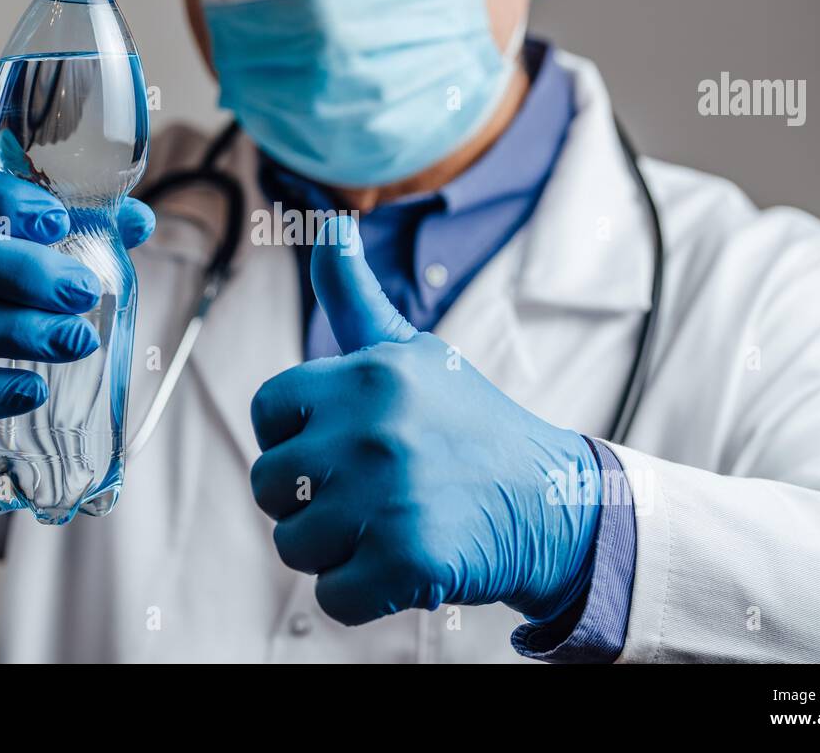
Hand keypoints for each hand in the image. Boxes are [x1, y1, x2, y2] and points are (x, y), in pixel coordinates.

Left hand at [250, 216, 600, 624]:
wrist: (551, 502)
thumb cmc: (466, 424)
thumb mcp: (413, 351)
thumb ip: (352, 294)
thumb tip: (327, 223)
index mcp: (365, 375)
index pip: (268, 411)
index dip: (290, 436)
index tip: (333, 445)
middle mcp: (370, 431)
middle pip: (268, 485)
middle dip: (305, 500)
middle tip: (364, 494)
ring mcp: (387, 498)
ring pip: (293, 546)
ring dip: (333, 550)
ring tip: (386, 526)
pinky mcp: (406, 561)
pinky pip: (331, 597)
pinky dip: (361, 594)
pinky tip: (402, 563)